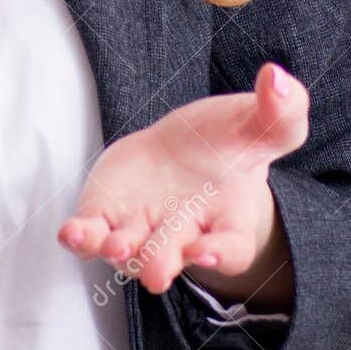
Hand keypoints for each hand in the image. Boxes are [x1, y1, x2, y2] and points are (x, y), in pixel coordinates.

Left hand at [58, 62, 307, 310]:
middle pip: (172, 256)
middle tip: (156, 270)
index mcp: (228, 222)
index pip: (230, 249)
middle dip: (162, 261)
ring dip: (120, 252)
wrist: (186, 147)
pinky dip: (82, 238)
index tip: (205, 251)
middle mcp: (183, 236)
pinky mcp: (106, 216)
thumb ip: (280, 112)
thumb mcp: (261, 124)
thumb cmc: (228, 144)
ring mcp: (141, 229)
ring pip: (129, 252)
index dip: (218, 255)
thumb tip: (279, 79)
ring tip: (115, 246)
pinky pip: (92, 235)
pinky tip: (71, 232)